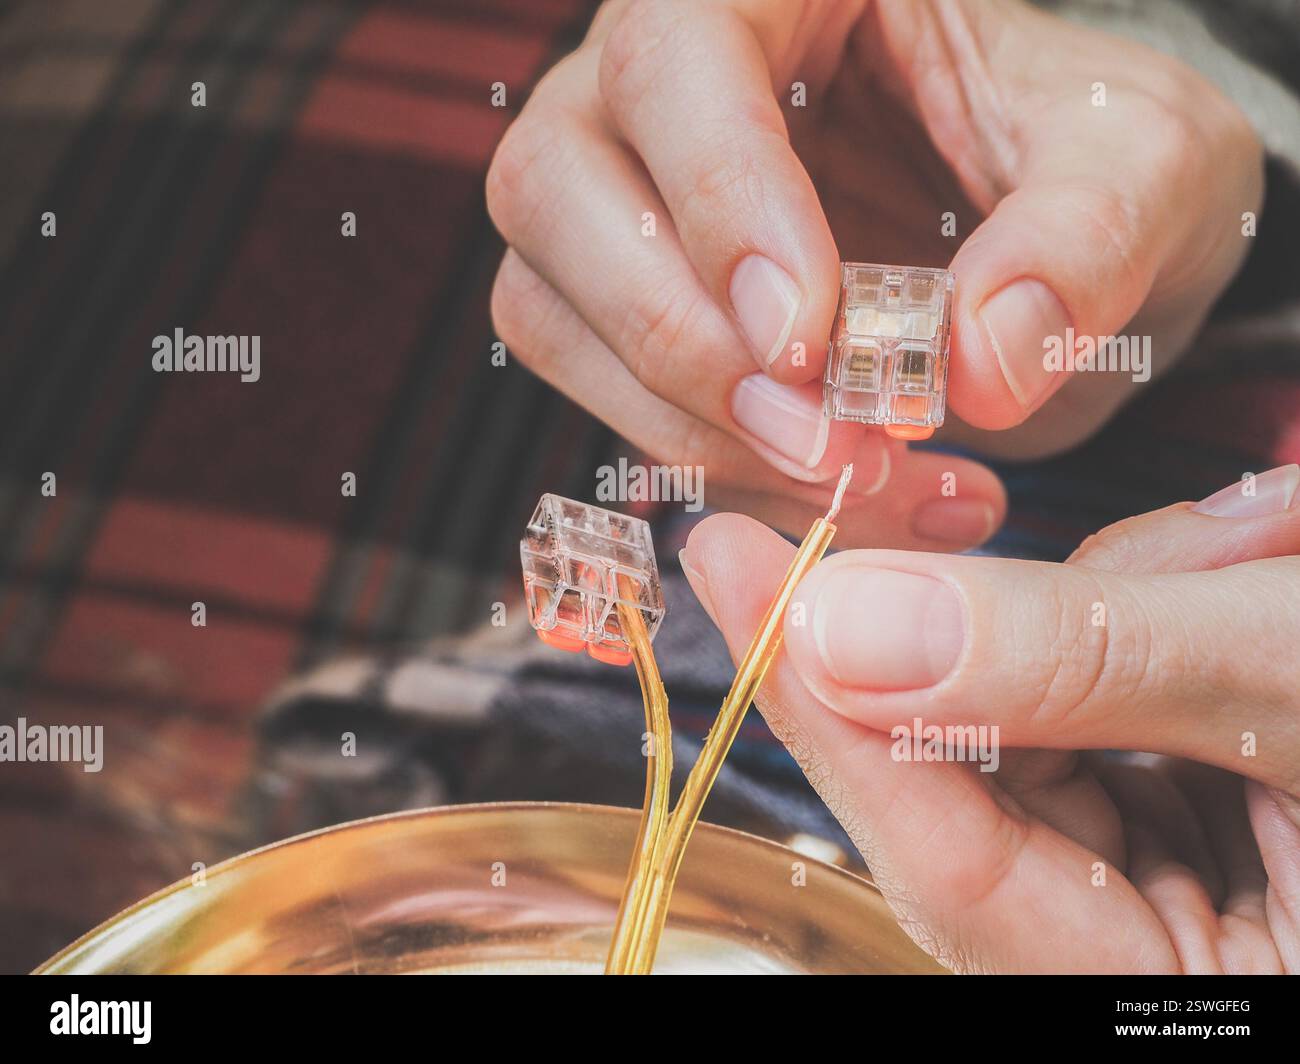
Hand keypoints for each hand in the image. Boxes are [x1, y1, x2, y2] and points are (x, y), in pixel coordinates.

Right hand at [486, 0, 1260, 548]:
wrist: (1053, 232)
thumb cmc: (1085, 156)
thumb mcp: (1143, 167)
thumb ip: (1086, 239)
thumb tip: (979, 363)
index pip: (676, 53)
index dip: (721, 200)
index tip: (810, 343)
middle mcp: (654, 86)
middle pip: (555, 185)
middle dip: (681, 341)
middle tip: (825, 442)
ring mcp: (620, 201)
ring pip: (549, 308)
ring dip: (687, 425)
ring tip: (852, 482)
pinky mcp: (624, 314)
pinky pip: (603, 394)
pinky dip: (707, 467)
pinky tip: (831, 495)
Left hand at [680, 464, 1299, 972]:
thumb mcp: (1297, 681)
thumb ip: (1081, 658)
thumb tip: (848, 626)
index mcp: (1177, 996)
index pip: (949, 863)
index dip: (827, 708)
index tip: (733, 566)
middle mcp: (1154, 944)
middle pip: (977, 778)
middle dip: (972, 625)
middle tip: (882, 503)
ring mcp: (1174, 862)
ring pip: (1041, 706)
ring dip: (1123, 597)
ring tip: (1259, 550)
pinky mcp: (1189, 783)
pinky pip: (1107, 680)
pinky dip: (1156, 598)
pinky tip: (1250, 555)